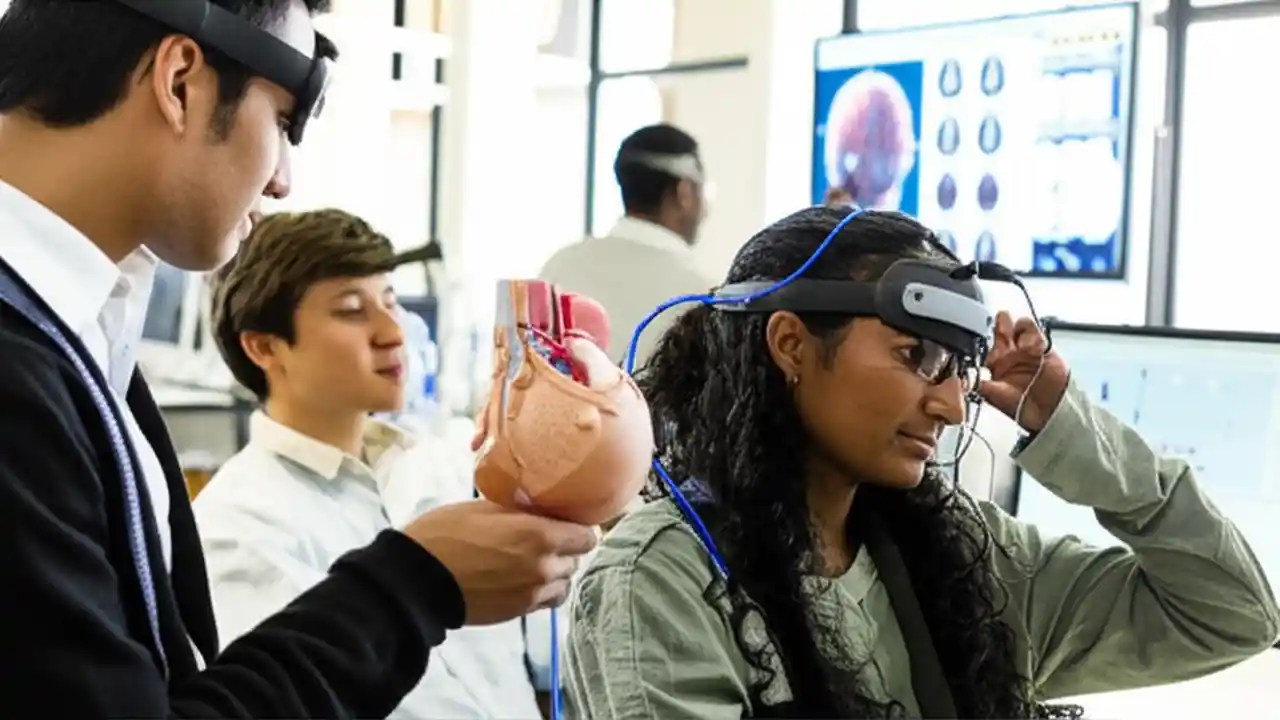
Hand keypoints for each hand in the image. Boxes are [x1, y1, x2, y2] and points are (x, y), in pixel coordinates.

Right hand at [403, 499, 597, 624]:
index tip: (566, 524)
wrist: (416, 580)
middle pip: (575, 560)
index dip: (578, 529)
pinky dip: (541, 592)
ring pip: (563, 584)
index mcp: (539, 536)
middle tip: (545, 539)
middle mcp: (543, 568)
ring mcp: (532, 594)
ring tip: (533, 562)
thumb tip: (538, 510)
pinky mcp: (518, 613)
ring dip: (555, 573)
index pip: (586, 537)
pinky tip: (522, 580)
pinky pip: (545, 602)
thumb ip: (520, 511)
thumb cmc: (445, 534)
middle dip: (565, 549)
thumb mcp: (484, 507)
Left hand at [978, 311, 1069, 432]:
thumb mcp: (995, 397)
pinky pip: (1036, 333)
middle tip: (1002, 321)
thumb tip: (965, 378)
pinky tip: (1033, 347)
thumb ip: (981, 384)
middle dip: (1001, 322)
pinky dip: (1033, 335)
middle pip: (1003, 328)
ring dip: (1019, 328)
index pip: (985, 344)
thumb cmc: (1022, 407)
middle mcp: (1009, 353)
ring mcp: (1026, 349)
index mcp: (994, 363)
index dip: (983, 337)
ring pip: (1020, 326)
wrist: (1048, 412)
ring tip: (1022, 345)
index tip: (981, 333)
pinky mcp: (1043, 348)